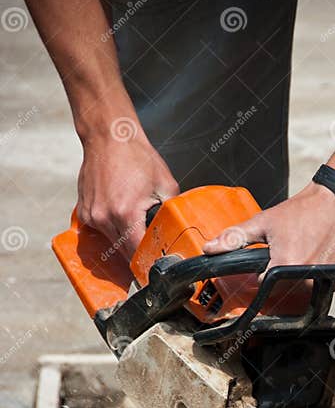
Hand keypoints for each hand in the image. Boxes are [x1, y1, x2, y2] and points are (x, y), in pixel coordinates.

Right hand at [77, 122, 178, 256]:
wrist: (109, 137)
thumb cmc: (136, 156)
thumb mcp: (166, 185)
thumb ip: (171, 211)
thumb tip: (177, 230)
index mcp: (125, 213)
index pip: (136, 254)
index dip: (147, 264)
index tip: (154, 271)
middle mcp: (105, 217)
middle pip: (123, 253)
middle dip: (137, 257)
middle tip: (150, 259)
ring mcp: (91, 215)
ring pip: (110, 243)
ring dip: (123, 243)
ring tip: (136, 233)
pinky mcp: (84, 211)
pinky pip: (100, 231)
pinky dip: (111, 231)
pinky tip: (120, 220)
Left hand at [202, 182, 334, 291]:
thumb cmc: (303, 209)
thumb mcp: (265, 221)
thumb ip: (235, 238)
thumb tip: (209, 249)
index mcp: (285, 268)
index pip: (268, 286)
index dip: (269, 274)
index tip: (276, 260)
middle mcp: (309, 280)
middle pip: (292, 293)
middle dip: (290, 276)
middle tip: (298, 251)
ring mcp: (332, 282)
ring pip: (316, 291)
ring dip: (313, 278)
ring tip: (315, 252)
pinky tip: (332, 256)